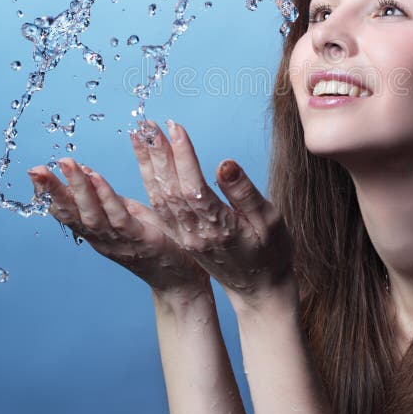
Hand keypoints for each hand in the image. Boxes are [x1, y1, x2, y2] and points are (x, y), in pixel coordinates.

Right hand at [27, 159, 209, 299]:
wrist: (179, 276)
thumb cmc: (152, 240)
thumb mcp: (124, 215)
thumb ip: (104, 198)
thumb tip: (83, 172)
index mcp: (96, 232)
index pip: (66, 211)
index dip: (50, 194)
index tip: (35, 172)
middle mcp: (101, 239)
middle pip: (72, 214)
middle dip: (54, 191)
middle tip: (36, 169)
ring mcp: (119, 241)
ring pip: (92, 215)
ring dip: (78, 188)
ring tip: (67, 164)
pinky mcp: (141, 239)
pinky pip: (119, 217)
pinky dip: (106, 198)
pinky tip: (97, 178)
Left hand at [130, 119, 294, 307]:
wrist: (260, 290)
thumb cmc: (272, 253)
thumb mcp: (270, 221)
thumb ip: (245, 193)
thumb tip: (224, 164)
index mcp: (218, 227)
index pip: (193, 186)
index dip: (182, 155)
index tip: (175, 127)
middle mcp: (194, 233)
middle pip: (169, 189)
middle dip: (158, 154)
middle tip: (149, 124)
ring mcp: (184, 236)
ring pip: (159, 196)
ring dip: (148, 164)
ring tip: (141, 135)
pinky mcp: (181, 236)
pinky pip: (160, 206)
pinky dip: (150, 181)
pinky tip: (146, 164)